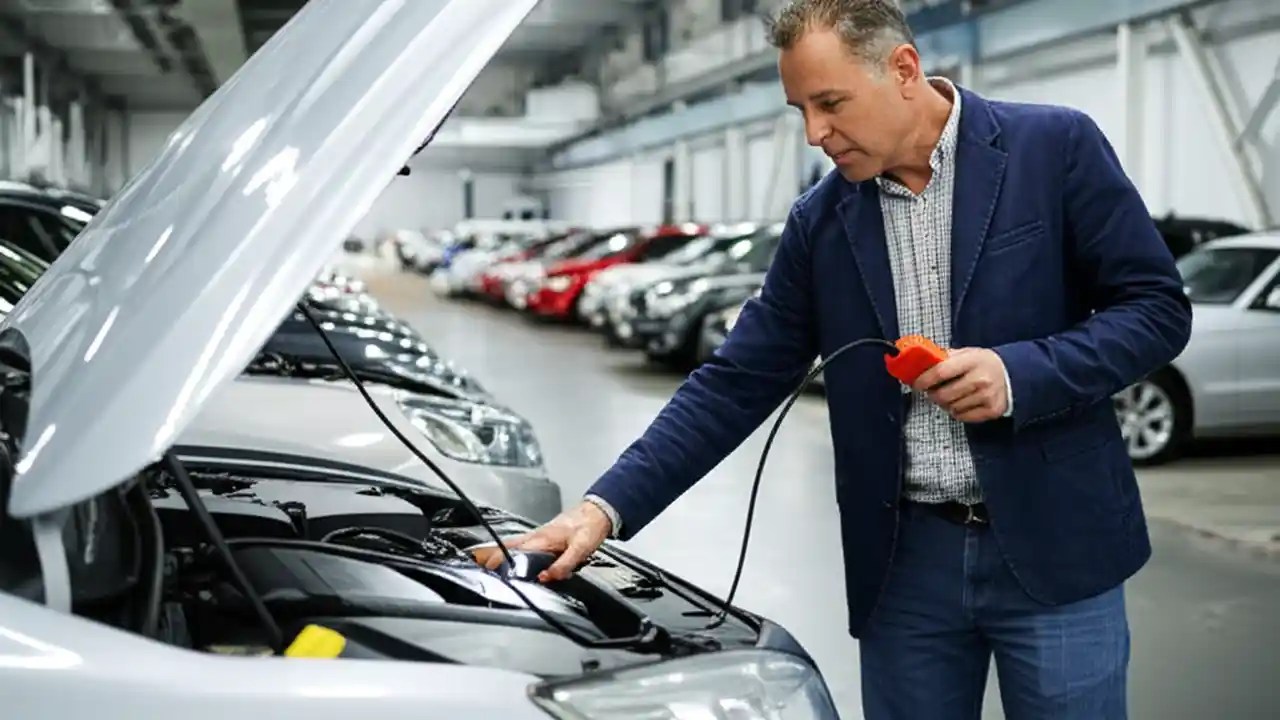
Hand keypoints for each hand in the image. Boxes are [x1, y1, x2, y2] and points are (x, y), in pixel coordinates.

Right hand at [471, 500, 612, 582]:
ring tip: (480, 561)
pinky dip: (507, 548)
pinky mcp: (542, 536)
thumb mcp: (581, 548)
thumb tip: (546, 577)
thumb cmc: (589, 527)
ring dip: (495, 551)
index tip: (486, 570)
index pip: (516, 551)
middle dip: (489, 554)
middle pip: (507, 545)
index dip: (499, 560)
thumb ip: (564, 564)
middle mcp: (536, 536)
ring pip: (512, 544)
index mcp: (542, 539)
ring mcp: (538, 535)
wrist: (597, 512)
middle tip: (472, 564)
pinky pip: (520, 543)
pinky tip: (504, 555)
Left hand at [911, 347, 1008, 422]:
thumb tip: (920, 362)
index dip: (924, 380)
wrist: (1012, 374)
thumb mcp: (967, 353)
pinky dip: (957, 412)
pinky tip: (961, 402)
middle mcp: (981, 379)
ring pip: (951, 407)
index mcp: (972, 361)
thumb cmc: (984, 363)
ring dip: (945, 403)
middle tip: (932, 391)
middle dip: (932, 394)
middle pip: (943, 394)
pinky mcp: (991, 410)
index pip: (940, 372)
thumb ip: (945, 357)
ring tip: (951, 395)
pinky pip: (962, 417)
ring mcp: (987, 396)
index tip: (916, 383)